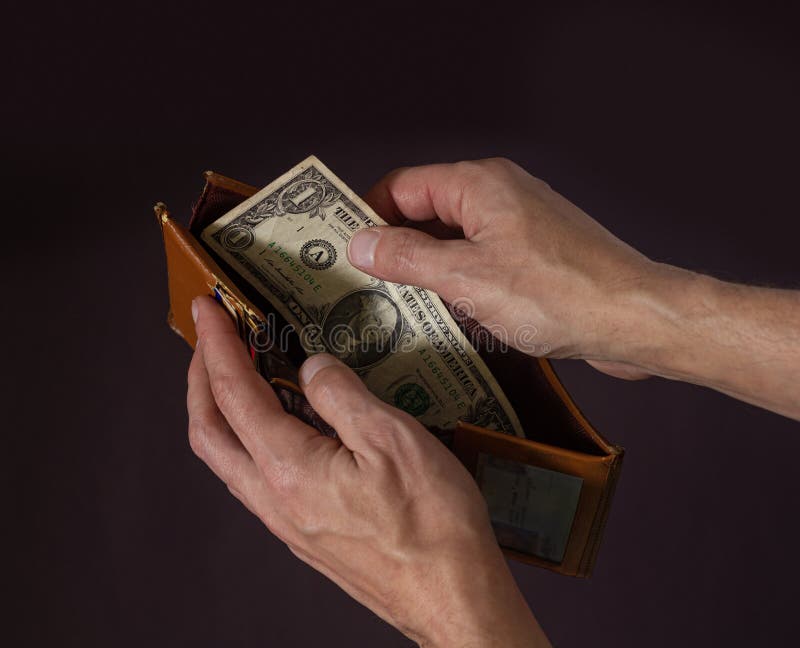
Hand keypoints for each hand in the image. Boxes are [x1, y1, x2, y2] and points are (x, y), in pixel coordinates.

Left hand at [187, 296, 550, 646]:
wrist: (452, 599)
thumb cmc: (432, 528)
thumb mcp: (392, 440)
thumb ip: (341, 395)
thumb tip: (311, 368)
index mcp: (290, 470)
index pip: (234, 393)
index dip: (216, 345)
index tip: (207, 310)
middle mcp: (275, 500)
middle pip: (209, 432)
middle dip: (201, 379)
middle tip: (211, 341)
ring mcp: (287, 522)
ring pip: (229, 459)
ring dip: (223, 411)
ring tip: (243, 376)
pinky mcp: (306, 533)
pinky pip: (257, 478)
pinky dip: (252, 438)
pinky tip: (284, 427)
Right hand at [347, 159, 799, 418]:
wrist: (634, 319)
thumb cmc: (557, 294)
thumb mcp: (466, 278)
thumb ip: (407, 259)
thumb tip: (360, 244)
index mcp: (479, 184)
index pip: (403, 186)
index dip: (368, 215)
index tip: (343, 252)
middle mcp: (499, 194)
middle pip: (427, 212)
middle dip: (395, 247)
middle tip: (362, 287)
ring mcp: (520, 225)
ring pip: (454, 241)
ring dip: (426, 271)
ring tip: (395, 308)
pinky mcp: (535, 256)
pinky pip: (481, 261)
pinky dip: (459, 283)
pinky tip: (446, 317)